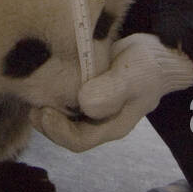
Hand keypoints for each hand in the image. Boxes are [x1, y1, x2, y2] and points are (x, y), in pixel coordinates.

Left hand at [31, 33, 192, 152]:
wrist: (159, 50)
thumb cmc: (149, 66)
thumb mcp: (134, 76)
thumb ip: (112, 91)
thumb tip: (85, 103)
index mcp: (111, 126)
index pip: (78, 141)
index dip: (58, 132)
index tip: (44, 112)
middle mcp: (99, 121)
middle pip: (66, 132)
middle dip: (46, 123)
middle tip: (33, 105)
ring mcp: (93, 106)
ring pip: (63, 116)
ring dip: (46, 108)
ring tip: (34, 95)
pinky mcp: (86, 90)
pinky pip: (65, 100)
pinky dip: (52, 94)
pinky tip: (43, 82)